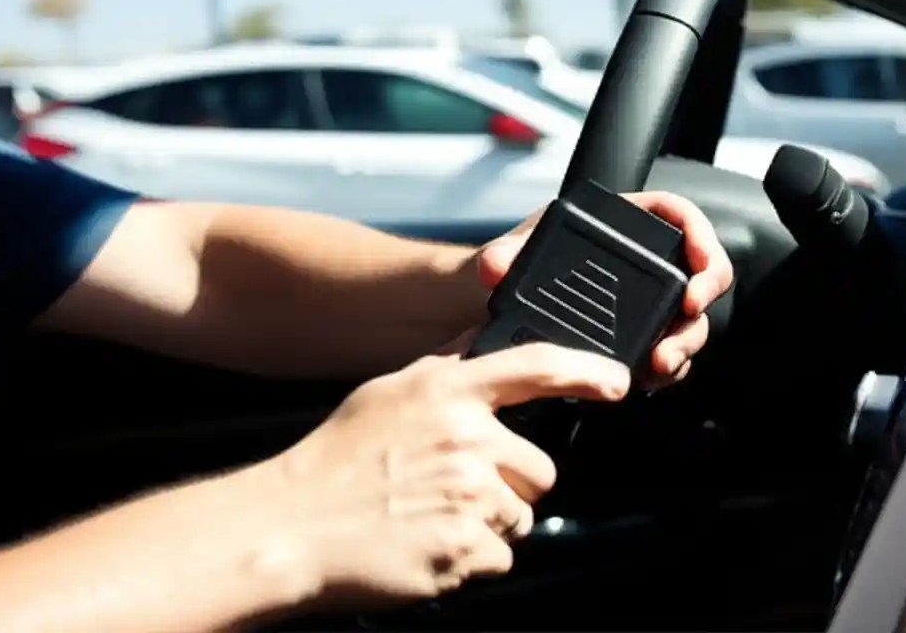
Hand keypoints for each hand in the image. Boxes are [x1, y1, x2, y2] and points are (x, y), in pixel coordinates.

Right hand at [272, 343, 629, 607]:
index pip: (539, 366)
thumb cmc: (334, 460)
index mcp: (448, 391)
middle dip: (510, 485)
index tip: (618, 382)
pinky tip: (428, 542)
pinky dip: (471, 559)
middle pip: (540, 469)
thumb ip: (446, 369)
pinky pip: (500, 557)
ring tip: (432, 516)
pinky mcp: (464, 549)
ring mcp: (468, 496)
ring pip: (522, 517)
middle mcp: (466, 438)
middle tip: (455, 489)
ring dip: (489, 524)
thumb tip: (485, 346)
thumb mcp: (389, 392)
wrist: (287, 528)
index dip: (589, 372)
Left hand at [476, 191, 733, 387]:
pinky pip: (668, 353)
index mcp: (618, 226)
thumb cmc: (500, 272)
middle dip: (704, 292)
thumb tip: (496, 265)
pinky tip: (649, 379)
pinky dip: (668, 369)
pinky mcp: (635, 341)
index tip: (701, 257)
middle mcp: (639, 263)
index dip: (699, 231)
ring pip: (689, 318)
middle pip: (698, 269)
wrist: (484, 313)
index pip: (675, 215)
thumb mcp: (497, 259)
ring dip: (686, 341)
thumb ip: (497, 258)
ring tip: (662, 361)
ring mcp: (642, 305)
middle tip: (689, 312)